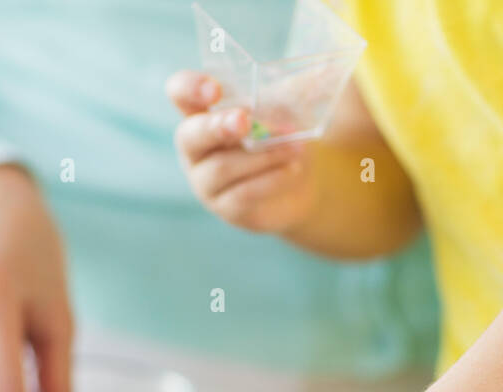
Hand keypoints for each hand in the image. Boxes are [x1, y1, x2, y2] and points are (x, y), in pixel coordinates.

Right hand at [166, 70, 316, 234]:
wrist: (299, 180)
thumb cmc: (283, 135)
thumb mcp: (286, 109)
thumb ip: (289, 93)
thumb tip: (322, 73)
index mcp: (202, 111)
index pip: (180, 92)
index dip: (190, 88)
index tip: (216, 89)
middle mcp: (196, 146)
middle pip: (190, 135)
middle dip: (218, 126)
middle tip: (244, 121)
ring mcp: (206, 180)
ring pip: (222, 167)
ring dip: (261, 155)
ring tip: (294, 148)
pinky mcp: (226, 207)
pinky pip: (243, 193)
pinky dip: (271, 179)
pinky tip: (292, 169)